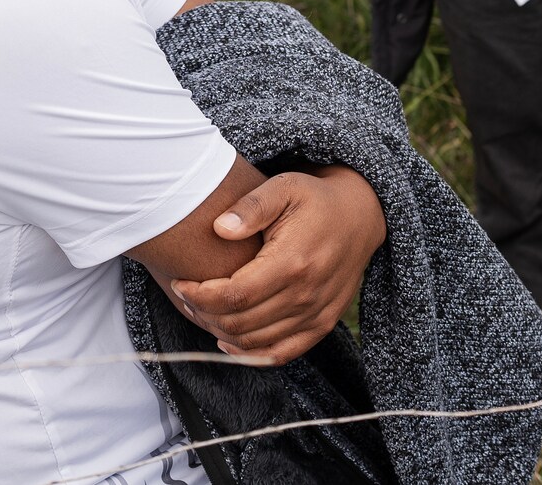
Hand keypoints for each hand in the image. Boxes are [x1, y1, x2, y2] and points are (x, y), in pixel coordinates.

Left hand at [167, 166, 386, 364]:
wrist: (361, 216)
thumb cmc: (315, 199)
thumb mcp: (285, 187)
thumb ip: (251, 206)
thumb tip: (218, 228)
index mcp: (292, 263)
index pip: (234, 295)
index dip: (199, 295)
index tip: (180, 282)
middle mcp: (305, 295)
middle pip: (240, 323)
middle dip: (204, 314)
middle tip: (185, 296)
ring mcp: (316, 315)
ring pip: (255, 342)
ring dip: (221, 332)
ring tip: (202, 310)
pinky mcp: (322, 325)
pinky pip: (281, 354)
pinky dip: (250, 355)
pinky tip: (228, 340)